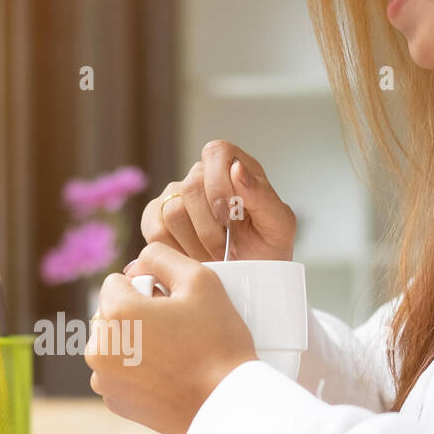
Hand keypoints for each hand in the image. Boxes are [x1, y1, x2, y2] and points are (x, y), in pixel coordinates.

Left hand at [86, 243, 257, 433]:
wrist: (225, 402)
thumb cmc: (217, 341)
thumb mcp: (201, 280)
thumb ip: (162, 256)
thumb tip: (137, 264)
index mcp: (116, 312)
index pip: (116, 282)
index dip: (146, 288)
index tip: (171, 307)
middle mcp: (99, 346)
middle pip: (111, 312)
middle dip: (136, 315)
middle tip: (175, 331)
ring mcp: (103, 377)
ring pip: (113, 342)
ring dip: (133, 342)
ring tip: (172, 354)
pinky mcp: (113, 400)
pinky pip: (116, 371)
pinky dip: (134, 369)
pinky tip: (165, 375)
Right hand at [140, 140, 296, 261]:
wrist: (250, 281)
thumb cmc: (267, 250)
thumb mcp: (278, 226)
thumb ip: (262, 195)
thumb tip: (236, 168)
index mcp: (233, 167)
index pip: (216, 153)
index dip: (219, 183)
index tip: (229, 217)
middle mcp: (200, 177)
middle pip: (191, 187)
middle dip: (210, 227)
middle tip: (227, 250)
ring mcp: (174, 196)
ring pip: (173, 211)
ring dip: (196, 244)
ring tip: (215, 257)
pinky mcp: (155, 219)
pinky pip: (155, 230)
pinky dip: (176, 251)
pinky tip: (194, 259)